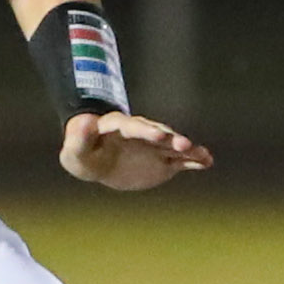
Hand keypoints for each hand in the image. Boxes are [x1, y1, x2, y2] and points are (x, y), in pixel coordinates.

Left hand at [60, 110, 211, 189]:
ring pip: (172, 146)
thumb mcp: (75, 152)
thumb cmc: (84, 155)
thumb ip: (79, 138)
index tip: (159, 134)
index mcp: (117, 127)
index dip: (146, 130)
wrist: (99, 163)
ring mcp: (154, 146)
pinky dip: (194, 160)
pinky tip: (207, 162)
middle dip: (170, 138)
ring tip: (201, 153)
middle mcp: (140, 133)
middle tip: (184, 144)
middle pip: (156, 133)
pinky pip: (181, 161)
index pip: (132, 126)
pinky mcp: (163, 161)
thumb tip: (84, 121)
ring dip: (186, 149)